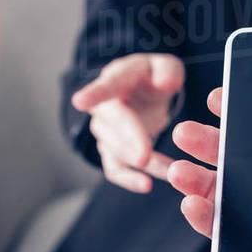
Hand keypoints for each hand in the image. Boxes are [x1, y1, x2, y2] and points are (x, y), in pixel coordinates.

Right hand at [72, 53, 184, 192]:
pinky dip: (129, 179)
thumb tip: (166, 83)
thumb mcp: (166, 66)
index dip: (93, 93)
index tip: (80, 101)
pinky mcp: (111, 150)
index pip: (105, 86)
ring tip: (172, 171)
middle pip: (113, 124)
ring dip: (144, 162)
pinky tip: (147, 185)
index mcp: (117, 79)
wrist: (145, 94)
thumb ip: (168, 71)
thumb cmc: (153, 77)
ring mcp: (104, 130)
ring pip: (117, 150)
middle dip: (129, 141)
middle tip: (145, 157)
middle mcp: (104, 106)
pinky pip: (115, 169)